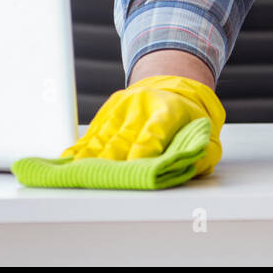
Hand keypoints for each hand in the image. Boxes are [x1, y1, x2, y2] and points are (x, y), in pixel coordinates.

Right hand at [61, 75, 226, 177]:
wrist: (171, 88)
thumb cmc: (188, 121)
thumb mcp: (204, 134)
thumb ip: (201, 154)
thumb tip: (190, 169)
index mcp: (168, 111)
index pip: (152, 133)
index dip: (142, 154)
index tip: (136, 171)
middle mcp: (141, 107)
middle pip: (123, 140)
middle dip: (115, 164)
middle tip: (108, 184)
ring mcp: (120, 109)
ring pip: (103, 139)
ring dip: (93, 162)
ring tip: (81, 178)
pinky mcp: (106, 112)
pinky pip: (91, 135)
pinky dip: (80, 152)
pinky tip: (69, 164)